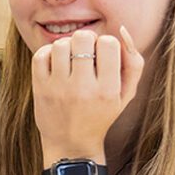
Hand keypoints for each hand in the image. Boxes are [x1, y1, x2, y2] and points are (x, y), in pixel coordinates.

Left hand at [30, 26, 144, 158]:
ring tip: (70, 58)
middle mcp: (83, 89)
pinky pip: (41, 55)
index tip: (103, 56)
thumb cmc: (102, 115)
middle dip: (86, 40)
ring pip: (61, 44)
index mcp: (108, 90)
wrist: (71, 145)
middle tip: (85, 53)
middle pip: (83, 37)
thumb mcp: (127, 94)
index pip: (109, 43)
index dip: (106, 43)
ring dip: (67, 46)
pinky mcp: (40, 89)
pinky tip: (56, 63)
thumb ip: (133, 62)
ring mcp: (59, 89)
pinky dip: (48, 53)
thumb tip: (122, 29)